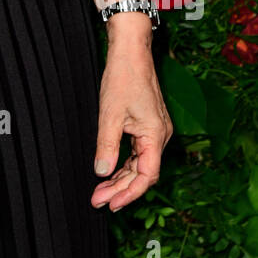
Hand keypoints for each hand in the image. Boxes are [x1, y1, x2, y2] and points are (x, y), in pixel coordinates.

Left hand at [91, 42, 171, 210]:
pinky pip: (138, 153)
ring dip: (120, 178)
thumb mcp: (110, 114)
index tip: (111, 204)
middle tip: (98, 201)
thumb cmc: (123, 77)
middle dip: (120, 189)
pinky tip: (110, 172)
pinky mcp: (148, 126)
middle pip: (143, 173)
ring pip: (140, 164)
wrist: (131, 52)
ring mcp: (155, 131)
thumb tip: (102, 172)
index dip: (129, 193)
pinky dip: (124, 164)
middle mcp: (160, 136)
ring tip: (100, 191)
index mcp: (155, 135)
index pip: (146, 175)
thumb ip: (106, 145)